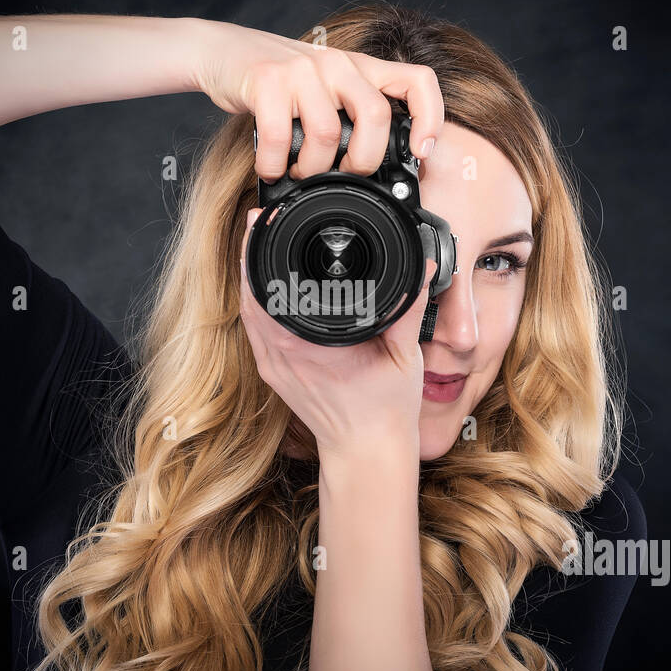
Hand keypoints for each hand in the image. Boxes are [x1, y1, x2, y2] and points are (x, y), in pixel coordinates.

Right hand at [192, 20, 443, 180]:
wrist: (221, 51)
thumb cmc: (278, 81)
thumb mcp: (325, 88)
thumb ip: (350, 115)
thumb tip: (375, 170)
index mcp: (360, 67)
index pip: (417, 80)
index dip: (430, 118)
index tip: (421, 152)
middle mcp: (338, 63)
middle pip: (376, 117)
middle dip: (363, 161)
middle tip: (343, 176)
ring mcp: (303, 69)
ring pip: (328, 135)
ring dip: (313, 169)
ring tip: (299, 173)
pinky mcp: (267, 79)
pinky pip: (280, 138)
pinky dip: (275, 165)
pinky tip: (271, 168)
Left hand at [239, 208, 435, 457]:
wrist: (366, 451)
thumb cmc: (385, 410)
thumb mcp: (403, 355)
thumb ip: (409, 307)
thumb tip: (422, 266)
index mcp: (308, 348)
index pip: (268, 290)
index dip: (260, 250)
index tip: (264, 219)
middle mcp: (282, 357)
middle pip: (250, 295)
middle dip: (252, 253)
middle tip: (260, 219)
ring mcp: (273, 367)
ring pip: (248, 312)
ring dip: (251, 277)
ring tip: (260, 242)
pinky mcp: (273, 373)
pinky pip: (255, 329)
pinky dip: (256, 302)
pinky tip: (265, 284)